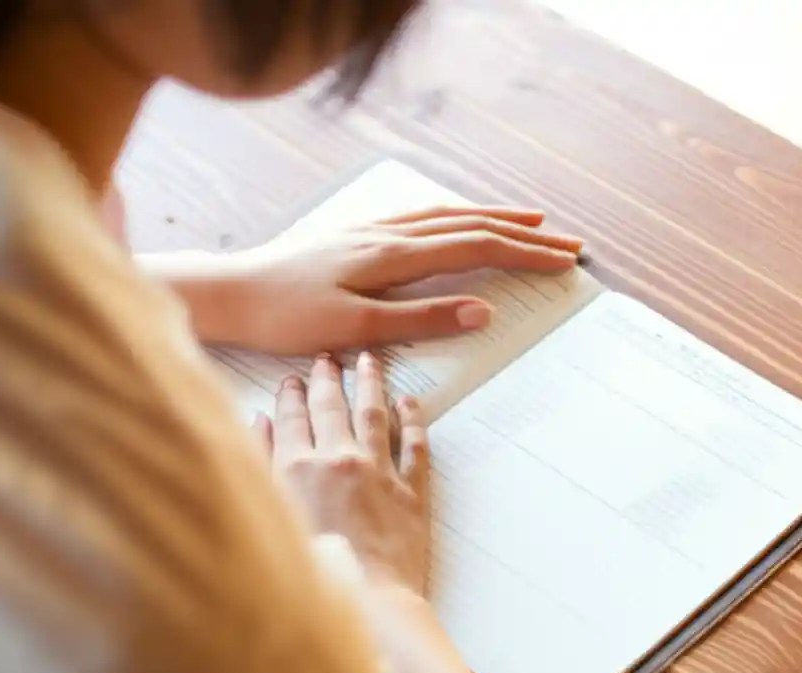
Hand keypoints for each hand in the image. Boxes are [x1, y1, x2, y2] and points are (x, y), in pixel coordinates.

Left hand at [181, 206, 582, 354]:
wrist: (232, 291)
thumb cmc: (285, 316)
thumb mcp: (355, 328)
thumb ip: (421, 318)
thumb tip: (484, 311)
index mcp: (394, 255)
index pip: (477, 249)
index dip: (525, 254)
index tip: (565, 262)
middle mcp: (389, 233)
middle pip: (473, 225)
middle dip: (525, 235)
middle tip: (569, 244)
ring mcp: (374, 229)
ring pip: (450, 214)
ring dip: (496, 218)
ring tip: (532, 222)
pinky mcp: (359, 234)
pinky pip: (425, 216)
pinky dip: (459, 215)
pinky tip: (461, 219)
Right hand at [255, 353, 508, 672]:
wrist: (364, 603)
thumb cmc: (309, 572)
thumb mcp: (269, 516)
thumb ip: (262, 466)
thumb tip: (257, 424)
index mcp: (297, 469)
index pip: (293, 419)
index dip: (292, 395)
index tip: (294, 378)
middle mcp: (338, 461)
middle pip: (332, 408)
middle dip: (328, 379)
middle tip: (328, 358)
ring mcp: (378, 473)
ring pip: (374, 415)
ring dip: (370, 384)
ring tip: (370, 361)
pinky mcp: (412, 492)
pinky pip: (415, 446)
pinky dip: (414, 421)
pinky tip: (411, 402)